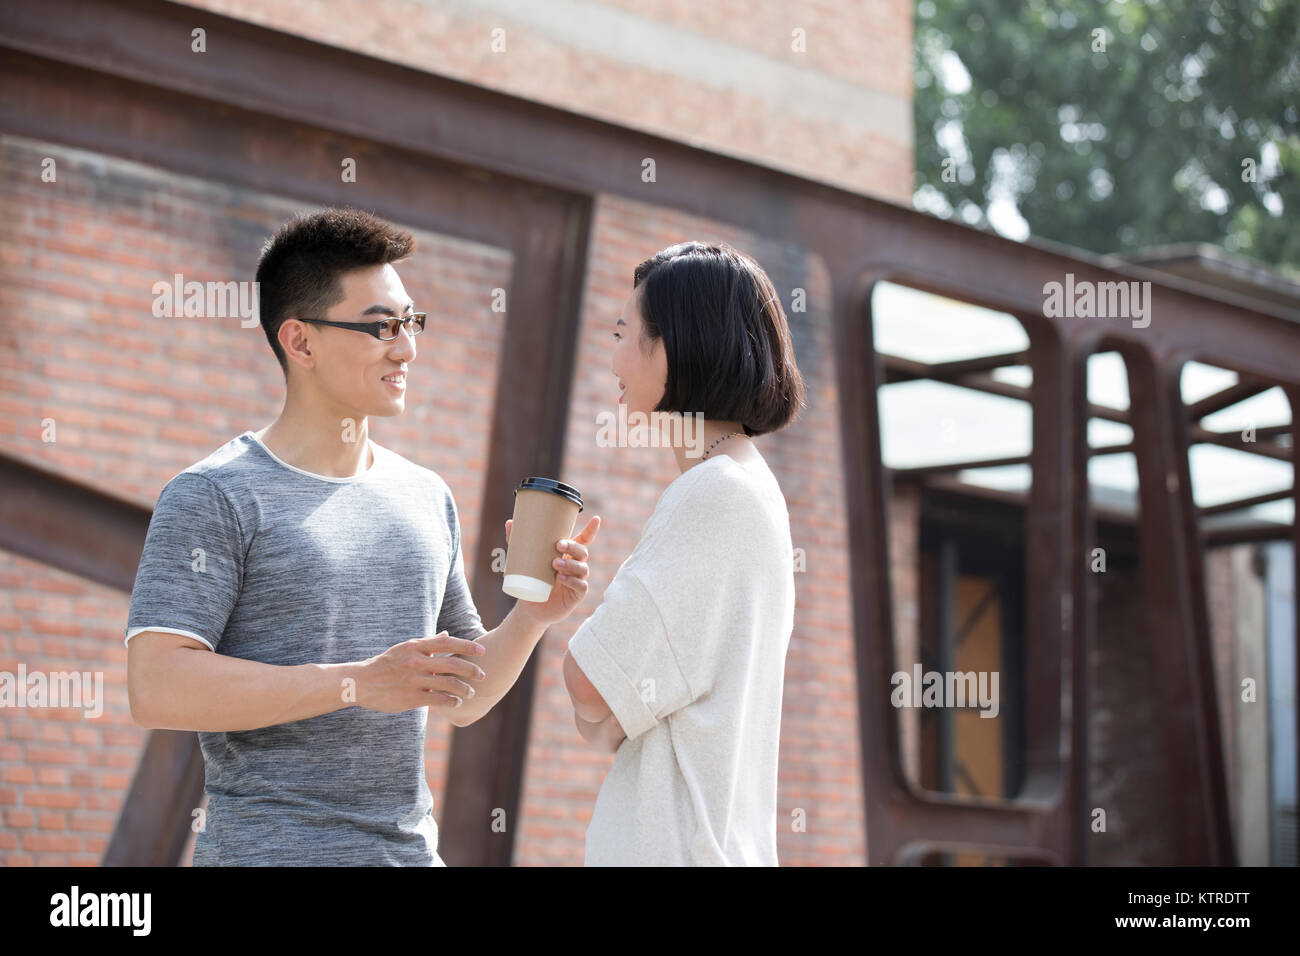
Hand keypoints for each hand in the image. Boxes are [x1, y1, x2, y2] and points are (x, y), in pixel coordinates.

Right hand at [356, 632, 486, 713]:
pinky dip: (451, 701)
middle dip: (471, 669)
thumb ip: (428, 643)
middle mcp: (416, 661)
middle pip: (452, 663)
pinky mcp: (411, 697)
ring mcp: (414, 680)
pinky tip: (456, 702)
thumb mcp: (405, 649)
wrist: (362, 682)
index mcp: (415, 647)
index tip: (482, 651)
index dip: (467, 646)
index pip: (447, 643)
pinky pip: (438, 699)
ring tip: (470, 692)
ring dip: (464, 689)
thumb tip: (447, 634)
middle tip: (482, 674)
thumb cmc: (387, 664)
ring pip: (448, 683)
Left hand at [505, 514, 600, 627]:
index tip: (596, 519)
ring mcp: (577, 580)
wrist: (530, 608)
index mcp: (567, 555)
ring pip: (582, 568)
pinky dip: (573, 581)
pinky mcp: (576, 595)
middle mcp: (575, 566)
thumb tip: (509, 522)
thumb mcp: (523, 561)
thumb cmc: (531, 580)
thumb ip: (516, 542)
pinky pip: (581, 586)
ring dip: (571, 564)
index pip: (583, 540)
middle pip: (582, 552)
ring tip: (555, 564)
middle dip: (573, 547)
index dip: (591, 530)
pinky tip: (563, 579)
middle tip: (558, 545)